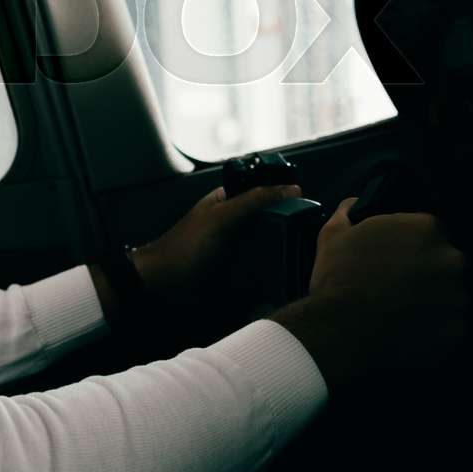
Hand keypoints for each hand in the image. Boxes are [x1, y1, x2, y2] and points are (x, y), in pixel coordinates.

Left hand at [131, 183, 303, 306]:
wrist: (164, 283)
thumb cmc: (185, 245)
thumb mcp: (222, 217)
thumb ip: (253, 200)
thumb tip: (290, 188)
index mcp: (228, 201)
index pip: (263, 191)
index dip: (283, 196)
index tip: (308, 207)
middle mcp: (234, 222)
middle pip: (270, 219)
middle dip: (286, 226)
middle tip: (307, 235)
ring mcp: (237, 247)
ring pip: (269, 244)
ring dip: (282, 249)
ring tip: (302, 255)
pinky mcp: (239, 270)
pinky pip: (262, 266)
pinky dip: (273, 269)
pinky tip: (287, 273)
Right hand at [272, 197, 467, 388]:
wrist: (340, 329)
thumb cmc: (338, 275)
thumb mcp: (333, 233)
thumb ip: (348, 211)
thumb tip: (355, 204)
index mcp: (426, 229)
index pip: (429, 231)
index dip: (411, 245)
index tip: (396, 258)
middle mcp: (451, 259)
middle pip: (446, 262)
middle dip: (428, 272)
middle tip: (400, 286)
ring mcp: (458, 297)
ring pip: (450, 295)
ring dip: (433, 301)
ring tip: (405, 312)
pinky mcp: (457, 330)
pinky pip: (449, 326)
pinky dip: (434, 329)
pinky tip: (409, 331)